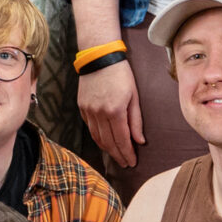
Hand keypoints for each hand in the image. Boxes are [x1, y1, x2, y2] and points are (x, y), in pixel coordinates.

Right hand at [77, 57, 143, 172]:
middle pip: (108, 142)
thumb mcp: (134, 96)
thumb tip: (139, 141)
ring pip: (97, 138)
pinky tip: (105, 142)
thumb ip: (136, 120)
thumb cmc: (121, 74)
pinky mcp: (82, 107)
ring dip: (107, 149)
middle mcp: (99, 113)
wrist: (99, 58)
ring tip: (116, 156)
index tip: (132, 162)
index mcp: (115, 110)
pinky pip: (90, 128)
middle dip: (118, 155)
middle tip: (125, 164)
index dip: (127, 153)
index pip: (121, 139)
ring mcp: (88, 111)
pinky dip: (98, 138)